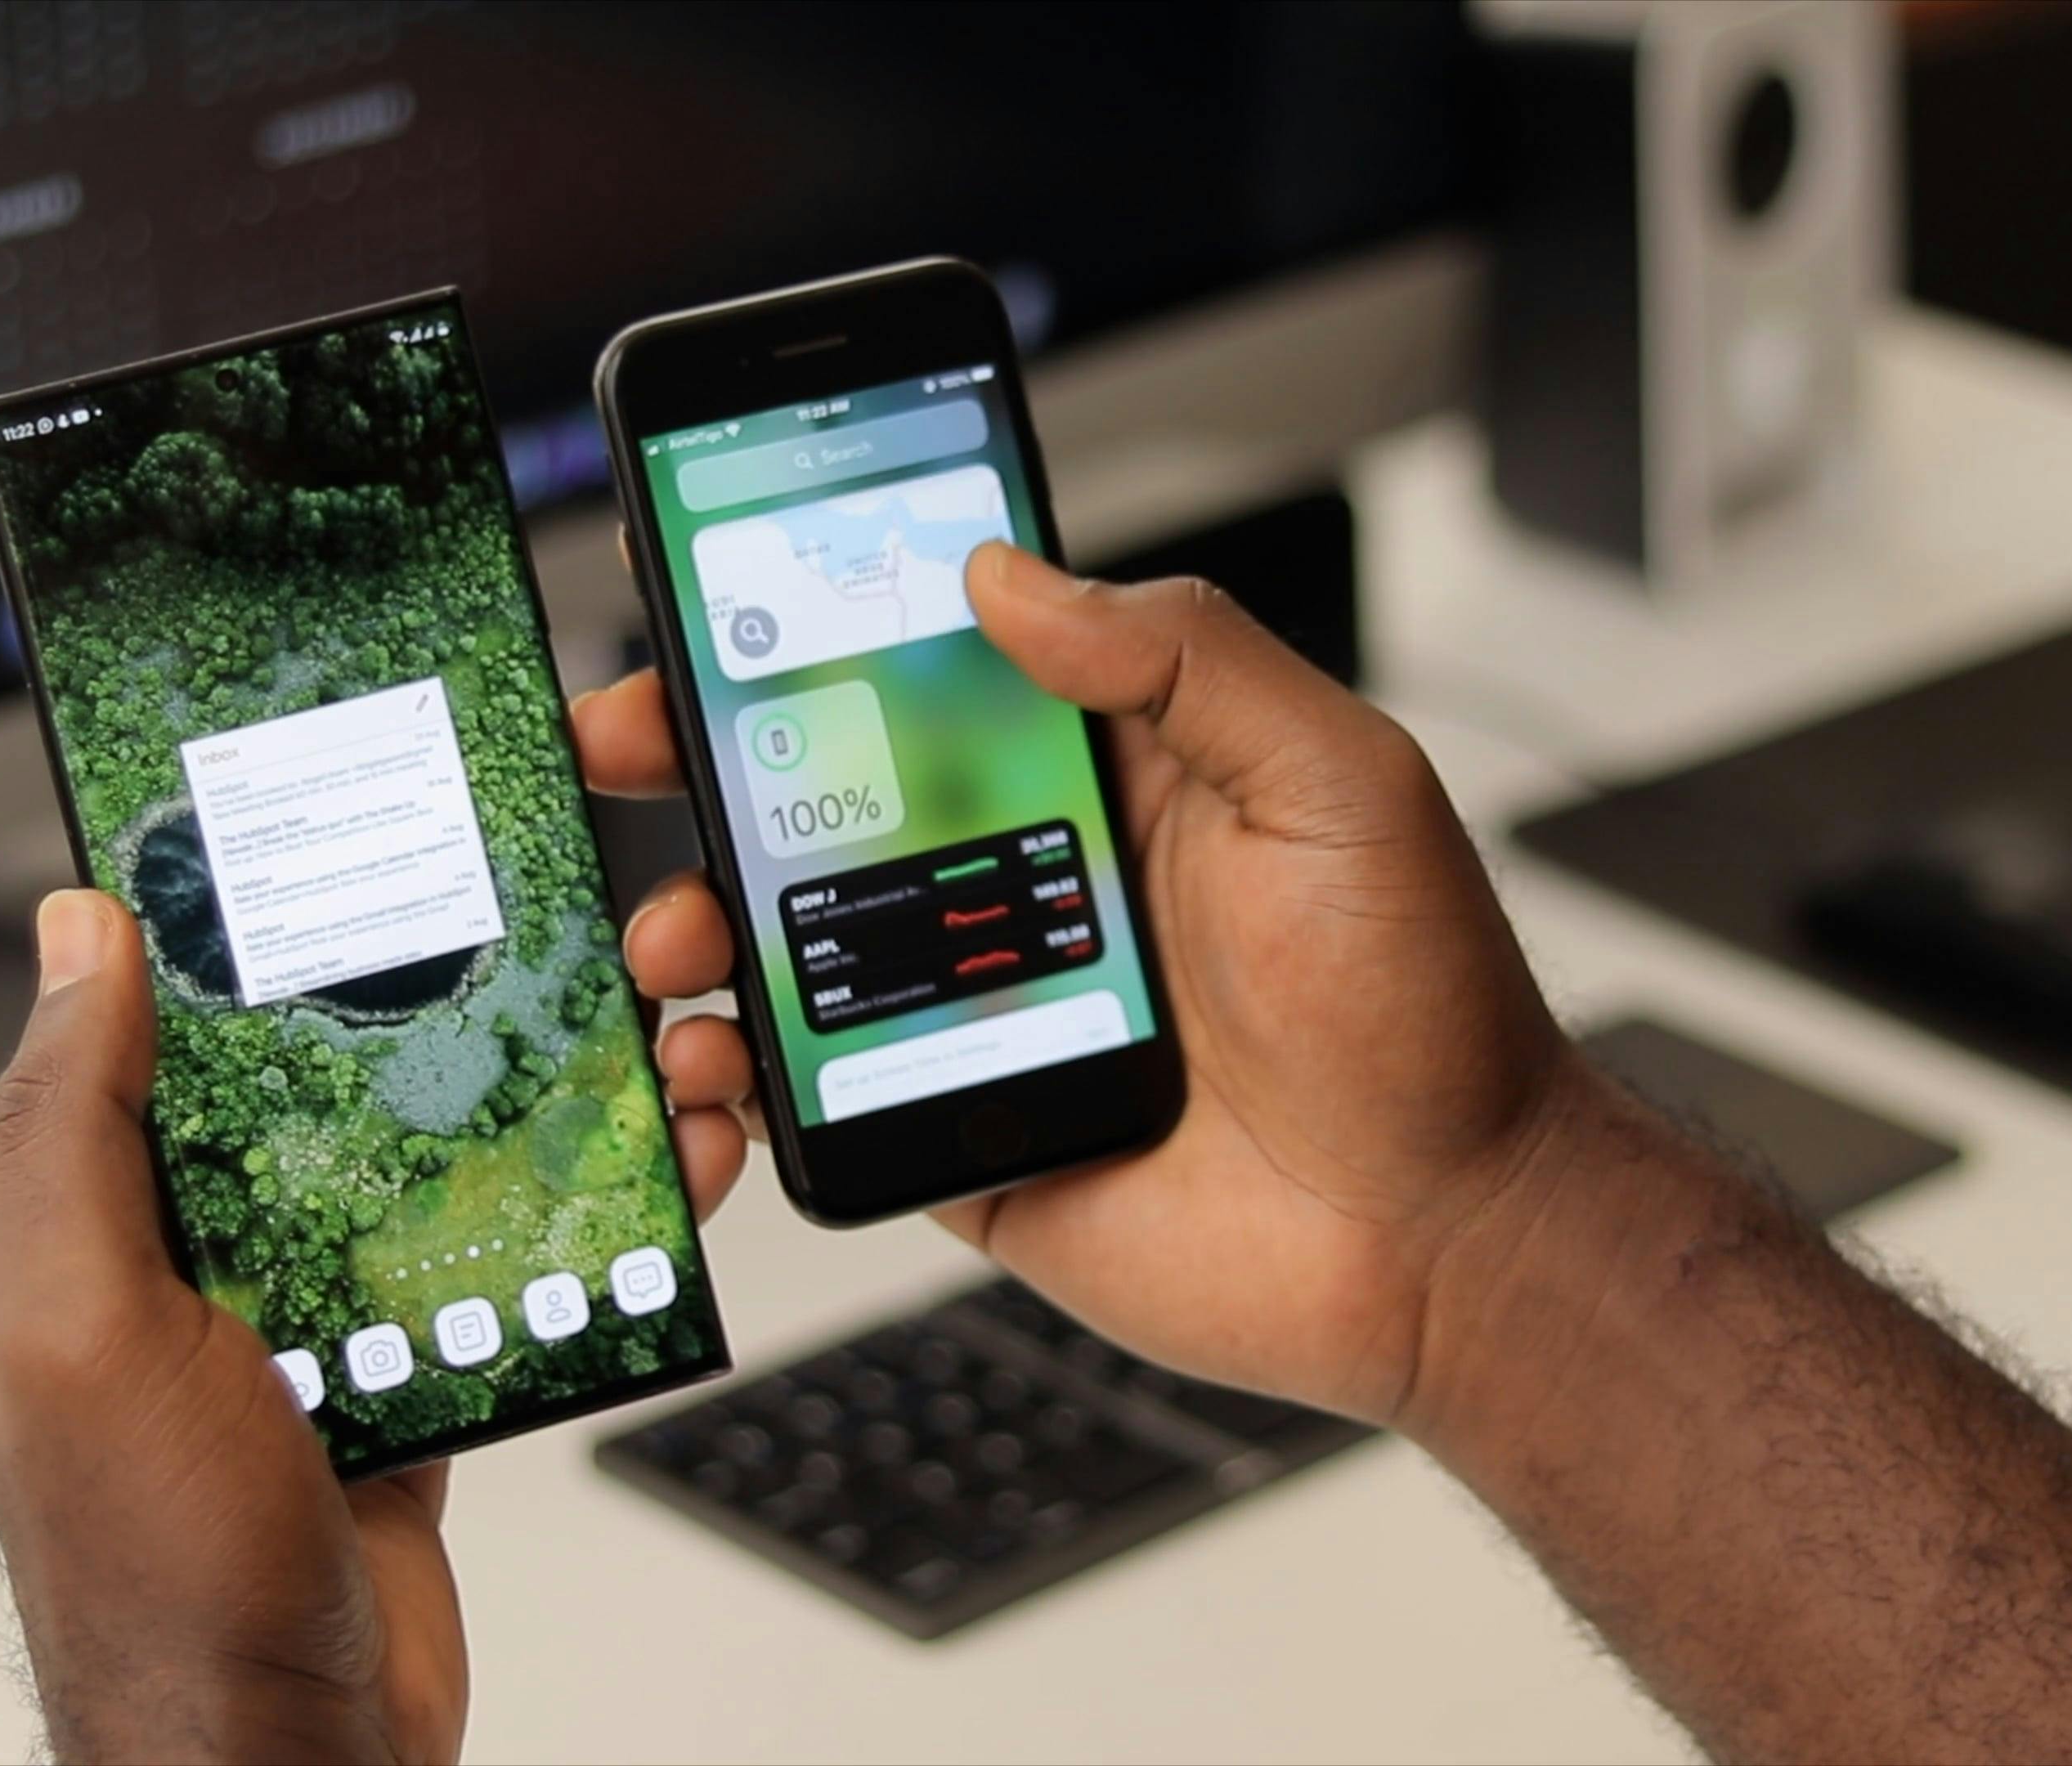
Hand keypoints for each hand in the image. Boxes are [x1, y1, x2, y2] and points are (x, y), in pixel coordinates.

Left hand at [0, 891, 745, 1762]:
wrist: (283, 1750)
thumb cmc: (155, 1570)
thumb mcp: (85, 1326)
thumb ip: (72, 1132)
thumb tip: (82, 934)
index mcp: (76, 1225)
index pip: (142, 1028)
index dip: (223, 929)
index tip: (324, 837)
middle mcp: (183, 1258)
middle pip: (313, 1077)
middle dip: (431, 1006)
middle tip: (544, 937)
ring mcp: (300, 1316)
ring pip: (426, 1159)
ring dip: (537, 1108)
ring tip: (645, 1062)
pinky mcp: (401, 1372)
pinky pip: (491, 1259)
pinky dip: (577, 1218)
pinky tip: (649, 1177)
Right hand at [578, 543, 1591, 1421]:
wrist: (1450, 1238)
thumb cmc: (1426, 1013)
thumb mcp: (1336, 783)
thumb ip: (1184, 656)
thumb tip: (1007, 571)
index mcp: (1110, 774)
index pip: (932, 668)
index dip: (809, 625)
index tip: (699, 588)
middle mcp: (1032, 882)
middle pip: (824, 801)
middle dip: (699, 765)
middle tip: (620, 744)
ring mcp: (987, 1011)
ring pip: (792, 950)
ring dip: (696, 926)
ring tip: (674, 938)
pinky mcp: (963, 1137)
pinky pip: (816, 1106)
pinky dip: (733, 1090)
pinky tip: (711, 1076)